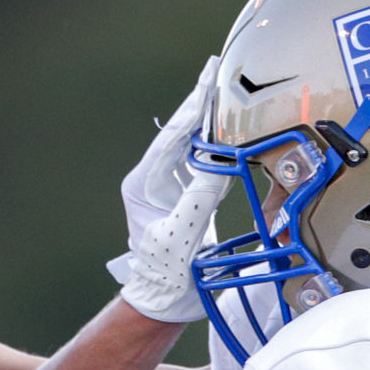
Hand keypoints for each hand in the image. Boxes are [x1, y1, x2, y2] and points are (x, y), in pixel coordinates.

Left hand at [107, 58, 229, 323]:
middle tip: (215, 68)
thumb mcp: (183, 234)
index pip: (170, 137)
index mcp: (142, 184)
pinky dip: (216, 141)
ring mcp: (167, 188)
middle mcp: (151, 181)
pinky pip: (202, 161)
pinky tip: (228, 124)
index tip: (208, 78)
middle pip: (179, 133)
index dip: (191, 107)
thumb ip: (200, 197)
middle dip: (198, 101)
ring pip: (190, 143)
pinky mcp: (184, 196)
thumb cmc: (168, 274)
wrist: (167, 301)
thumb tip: (220, 163)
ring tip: (223, 87)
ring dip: (208, 117)